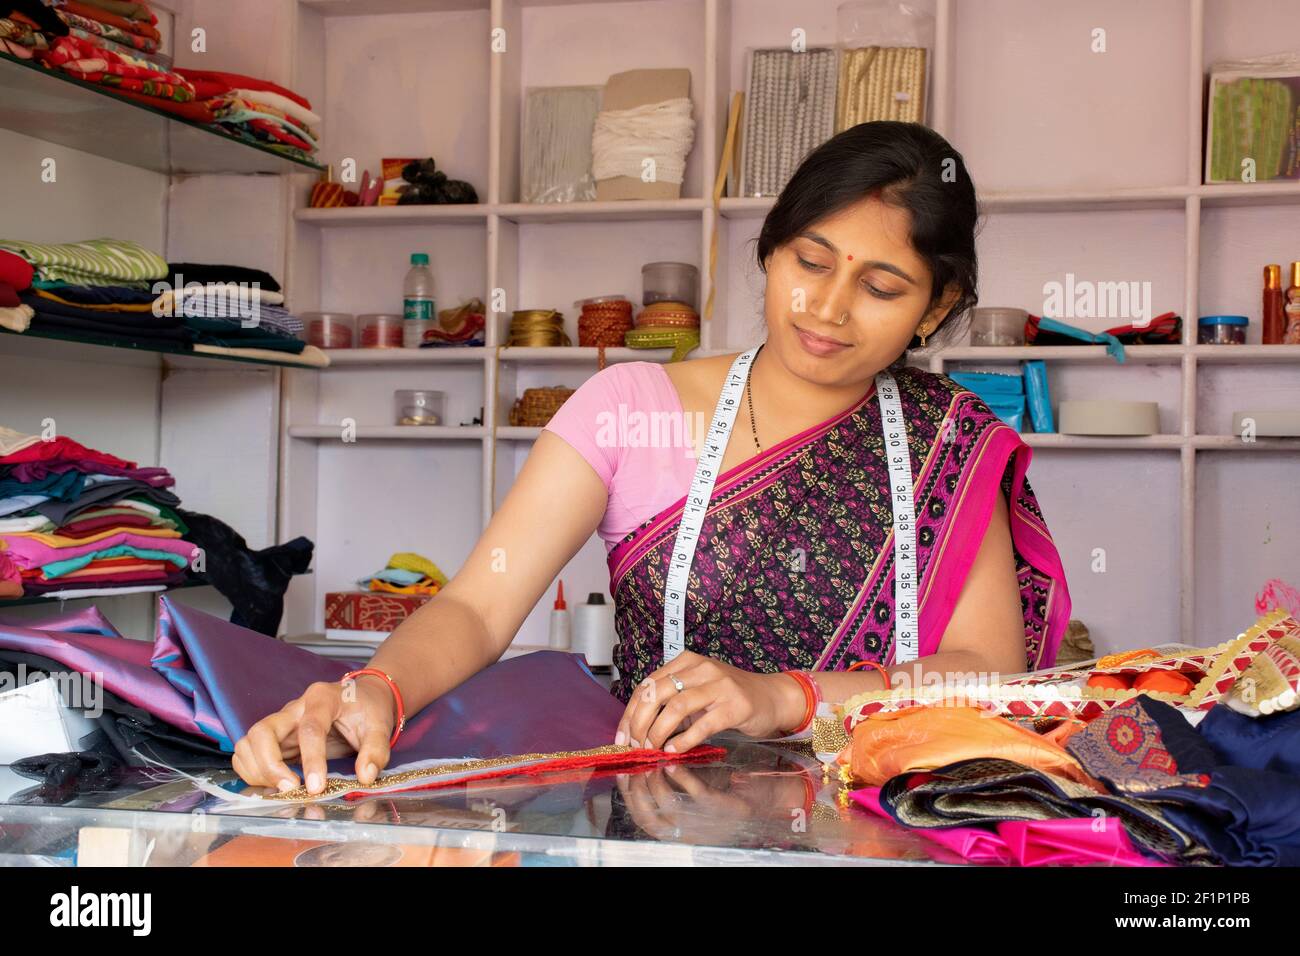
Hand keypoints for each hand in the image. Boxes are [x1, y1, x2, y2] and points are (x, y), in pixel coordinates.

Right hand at [232, 675, 396, 794]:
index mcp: (322, 698)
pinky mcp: (276, 738)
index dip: (311, 760)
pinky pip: (249, 752)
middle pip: (262, 731)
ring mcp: (281, 722)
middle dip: (269, 765)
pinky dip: (253, 771)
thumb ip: (376, 750)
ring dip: (258, 770)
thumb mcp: (381, 726)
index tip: (317, 787)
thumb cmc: (369, 709)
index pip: (309, 729)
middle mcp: (294, 708)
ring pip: (249, 742)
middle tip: (290, 789)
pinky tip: (273, 784)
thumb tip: (365, 776)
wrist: (362, 698)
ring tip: (283, 789)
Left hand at [615, 651, 804, 752]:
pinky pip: (703, 724)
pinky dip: (685, 740)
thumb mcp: (697, 691)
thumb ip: (671, 701)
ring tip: (653, 748)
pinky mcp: (735, 705)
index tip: (622, 736)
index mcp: (686, 662)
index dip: (631, 712)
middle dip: (640, 721)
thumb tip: (638, 728)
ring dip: (659, 731)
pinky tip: (675, 750)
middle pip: (658, 692)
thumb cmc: (730, 697)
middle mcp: (701, 669)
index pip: (648, 685)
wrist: (772, 697)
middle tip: (635, 745)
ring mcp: (720, 685)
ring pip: (677, 706)